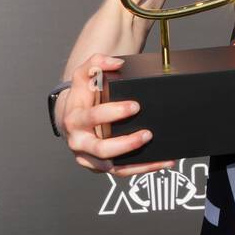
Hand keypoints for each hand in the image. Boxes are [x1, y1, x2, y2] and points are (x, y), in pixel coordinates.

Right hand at [60, 53, 176, 175]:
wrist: (72, 116)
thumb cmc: (82, 96)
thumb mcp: (83, 75)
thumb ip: (97, 62)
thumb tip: (116, 63)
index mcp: (75, 119)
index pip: (93, 117)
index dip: (114, 112)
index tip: (135, 106)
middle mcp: (79, 142)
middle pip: (101, 149)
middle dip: (126, 143)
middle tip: (147, 133)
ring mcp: (90, 157)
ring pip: (113, 166)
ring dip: (138, 162)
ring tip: (160, 153)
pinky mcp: (101, 166)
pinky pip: (122, 171)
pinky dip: (143, 169)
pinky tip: (162, 162)